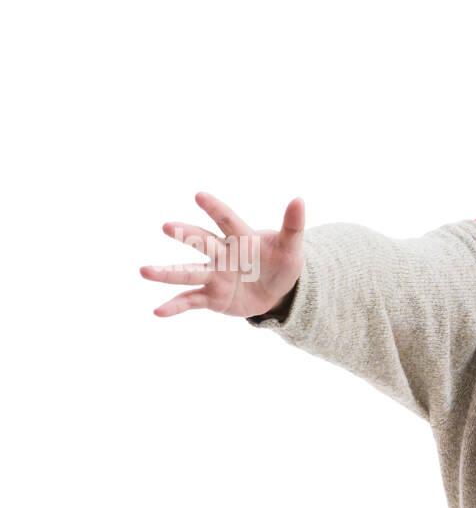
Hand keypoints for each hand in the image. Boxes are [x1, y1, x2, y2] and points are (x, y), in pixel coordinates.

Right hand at [141, 192, 304, 317]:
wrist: (276, 290)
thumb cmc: (280, 262)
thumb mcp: (291, 247)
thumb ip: (293, 225)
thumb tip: (299, 199)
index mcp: (240, 239)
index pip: (228, 221)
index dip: (216, 209)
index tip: (199, 195)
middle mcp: (222, 254)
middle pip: (202, 243)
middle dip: (186, 235)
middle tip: (168, 226)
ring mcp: (214, 275)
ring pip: (188, 271)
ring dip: (167, 272)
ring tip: (144, 271)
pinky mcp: (211, 296)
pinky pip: (190, 300)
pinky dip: (175, 306)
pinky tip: (157, 311)